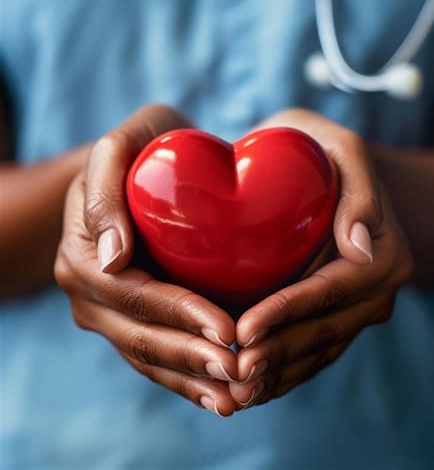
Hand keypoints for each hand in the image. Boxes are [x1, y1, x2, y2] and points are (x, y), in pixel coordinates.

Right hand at [55, 105, 237, 416]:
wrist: (144, 167)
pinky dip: (185, 380)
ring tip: (235, 398)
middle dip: (191, 357)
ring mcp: (108, 312)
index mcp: (82, 254)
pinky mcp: (131, 321)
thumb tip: (111, 257)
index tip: (227, 330)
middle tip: (240, 370)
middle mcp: (89, 291)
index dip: (179, 315)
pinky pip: (155, 359)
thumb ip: (104, 190)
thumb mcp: (120, 146)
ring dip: (191, 380)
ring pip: (148, 358)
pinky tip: (218, 395)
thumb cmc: (141, 150)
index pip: (132, 294)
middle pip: (140, 336)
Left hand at [229, 109, 413, 408]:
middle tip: (233, 371)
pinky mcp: (336, 318)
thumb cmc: (326, 155)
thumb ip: (360, 190)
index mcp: (384, 255)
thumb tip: (361, 247)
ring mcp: (357, 310)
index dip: (287, 313)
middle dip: (277, 354)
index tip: (244, 329)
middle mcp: (376, 291)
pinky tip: (253, 387)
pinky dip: (285, 374)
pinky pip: (314, 354)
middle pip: (324, 331)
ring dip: (278, 375)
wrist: (329, 173)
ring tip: (236, 391)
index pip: (331, 291)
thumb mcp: (344, 150)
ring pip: (317, 352)